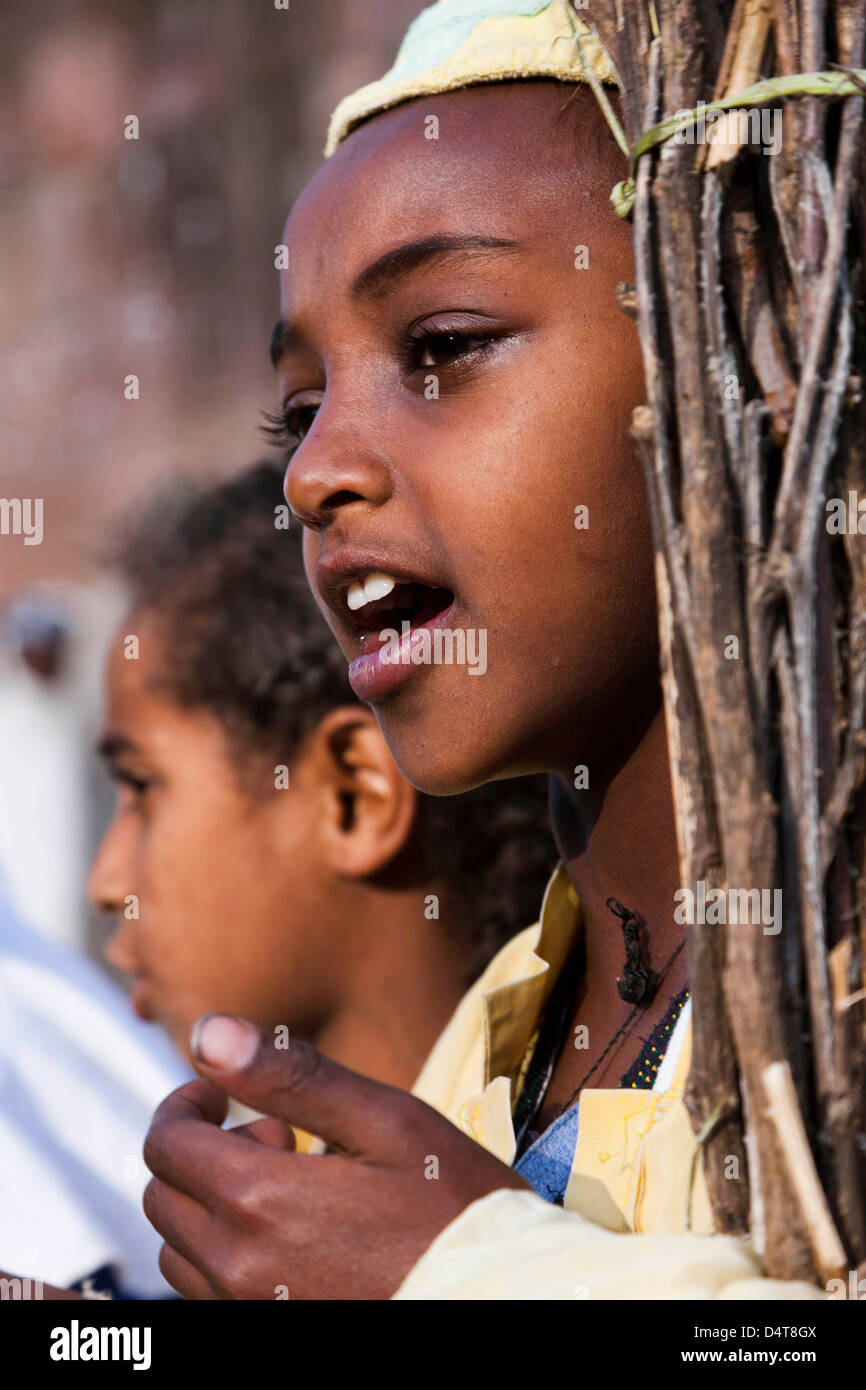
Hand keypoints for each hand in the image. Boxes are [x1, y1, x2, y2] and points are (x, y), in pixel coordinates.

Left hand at [142, 1014, 529, 1299]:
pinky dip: (228, 1255)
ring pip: (180, 1253)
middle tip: (275, 1133)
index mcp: (260, 1200)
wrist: (504, 1299)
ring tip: (288, 1186)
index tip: (224, 1093)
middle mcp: (239, 1268)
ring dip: (211, 1206)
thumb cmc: (455, 1208)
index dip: (185, 1104)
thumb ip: (288, 1075)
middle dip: (202, 1150)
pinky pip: (210, 1296)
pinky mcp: (272, 1336)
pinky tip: (294, 1235)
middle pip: (163, 1197)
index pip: (166, 1144)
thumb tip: (207, 1032)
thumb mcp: (384, 1119)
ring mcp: (251, 1312)